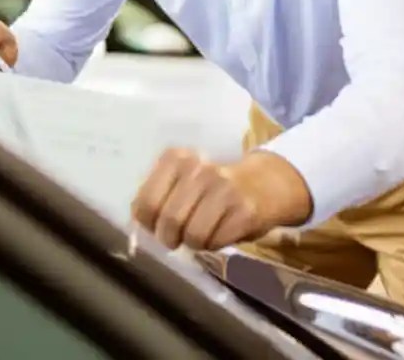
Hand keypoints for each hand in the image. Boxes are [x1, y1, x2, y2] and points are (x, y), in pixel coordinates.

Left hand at [131, 148, 312, 250]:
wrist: (264, 183)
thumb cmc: (212, 188)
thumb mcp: (181, 180)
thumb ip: (158, 196)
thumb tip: (140, 224)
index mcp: (176, 158)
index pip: (145, 203)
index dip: (148, 224)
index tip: (157, 226)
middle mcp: (199, 169)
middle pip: (168, 220)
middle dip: (169, 238)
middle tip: (176, 239)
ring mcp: (224, 188)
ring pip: (192, 234)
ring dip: (193, 244)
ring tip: (200, 235)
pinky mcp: (245, 210)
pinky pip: (216, 242)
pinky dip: (214, 245)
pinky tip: (220, 233)